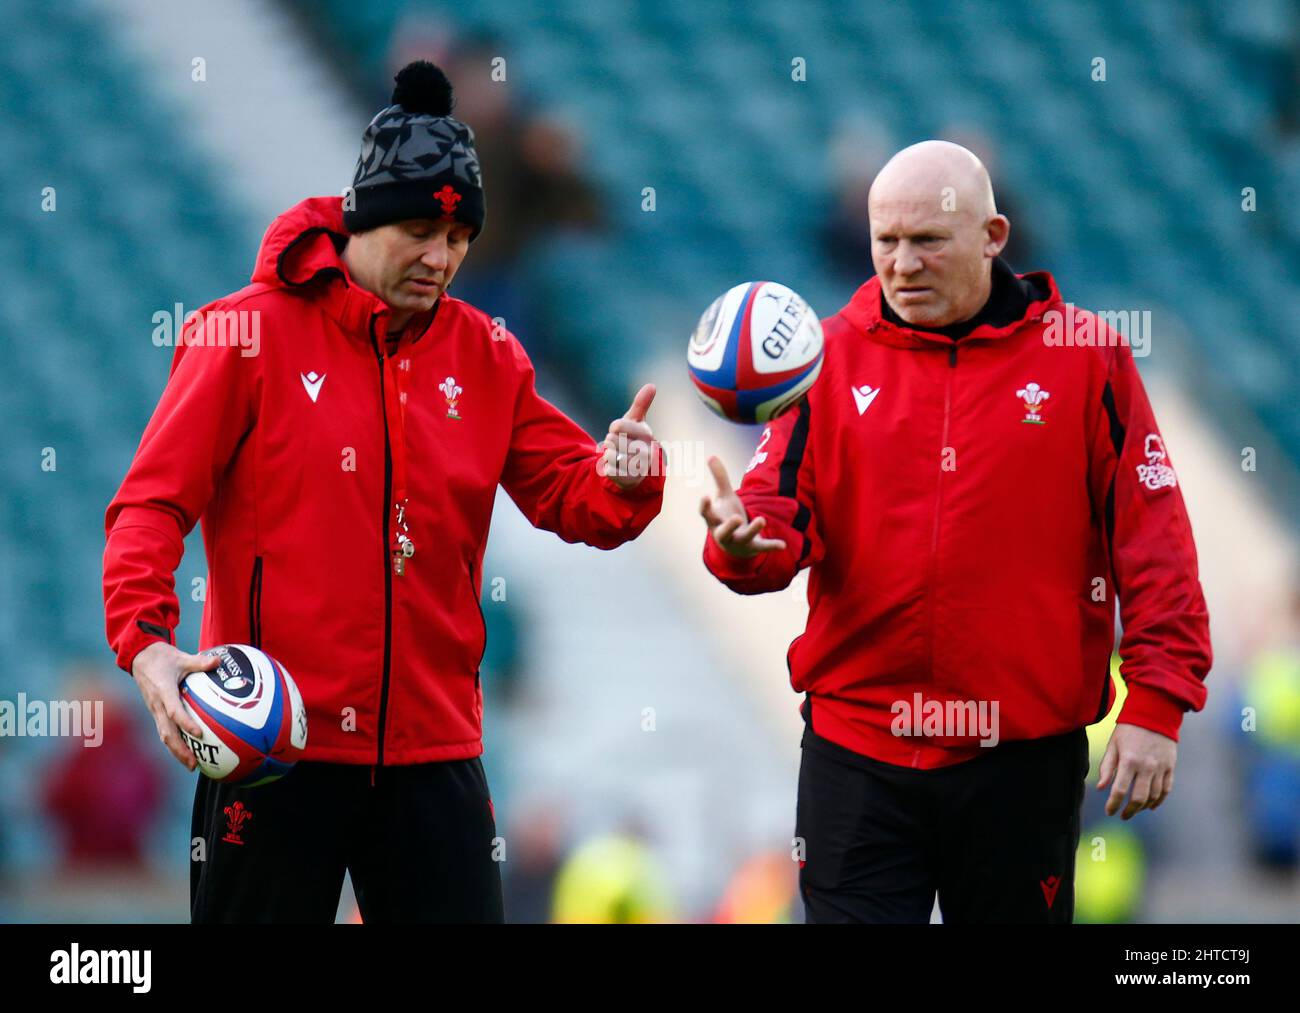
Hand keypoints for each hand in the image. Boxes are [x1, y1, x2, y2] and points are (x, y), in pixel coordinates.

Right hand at [131, 640, 218, 769]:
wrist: (139, 657)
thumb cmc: (162, 657)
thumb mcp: (181, 657)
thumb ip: (199, 662)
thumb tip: (218, 661)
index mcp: (163, 691)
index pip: (174, 711)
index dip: (185, 723)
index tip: (199, 734)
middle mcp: (157, 704)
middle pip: (167, 732)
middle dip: (179, 749)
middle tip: (194, 763)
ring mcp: (154, 710)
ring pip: (164, 735)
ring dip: (176, 751)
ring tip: (192, 765)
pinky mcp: (155, 712)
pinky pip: (164, 730)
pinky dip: (173, 743)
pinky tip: (186, 753)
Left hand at [599, 383, 658, 489]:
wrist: (637, 467)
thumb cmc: (634, 438)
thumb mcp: (636, 420)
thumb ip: (641, 404)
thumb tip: (652, 385)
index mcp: (647, 434)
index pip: (619, 425)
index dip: (615, 427)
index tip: (618, 429)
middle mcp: (646, 451)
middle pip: (612, 440)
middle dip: (611, 441)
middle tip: (618, 444)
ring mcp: (638, 467)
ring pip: (610, 454)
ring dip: (608, 454)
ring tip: (617, 454)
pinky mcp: (629, 479)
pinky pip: (608, 469)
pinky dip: (607, 466)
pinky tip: (616, 466)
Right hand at [699, 456, 786, 557]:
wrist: (734, 545)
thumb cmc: (726, 516)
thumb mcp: (724, 497)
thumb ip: (719, 478)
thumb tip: (711, 455)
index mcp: (715, 520)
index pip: (706, 515)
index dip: (705, 507)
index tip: (705, 496)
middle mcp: (724, 534)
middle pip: (723, 533)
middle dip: (729, 526)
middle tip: (737, 518)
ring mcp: (738, 542)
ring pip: (744, 538)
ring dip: (752, 530)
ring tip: (762, 519)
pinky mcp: (752, 547)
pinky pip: (762, 547)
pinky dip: (771, 545)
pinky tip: (782, 544)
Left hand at [1097, 722, 1176, 818]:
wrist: (1155, 714)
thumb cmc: (1129, 729)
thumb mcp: (1113, 744)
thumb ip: (1107, 767)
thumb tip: (1101, 788)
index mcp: (1129, 760)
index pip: (1119, 790)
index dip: (1113, 804)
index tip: (1110, 811)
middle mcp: (1146, 766)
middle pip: (1139, 798)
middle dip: (1129, 810)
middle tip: (1123, 816)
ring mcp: (1160, 768)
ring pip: (1153, 796)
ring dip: (1143, 807)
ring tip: (1134, 810)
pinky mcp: (1170, 767)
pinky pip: (1166, 789)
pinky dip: (1159, 800)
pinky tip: (1151, 805)